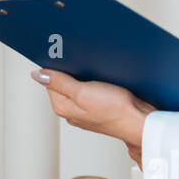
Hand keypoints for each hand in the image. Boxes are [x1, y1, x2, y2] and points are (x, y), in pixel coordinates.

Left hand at [30, 68, 156, 166]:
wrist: (139, 121)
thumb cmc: (114, 110)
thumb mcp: (82, 92)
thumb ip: (59, 83)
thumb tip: (38, 75)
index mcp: (62, 107)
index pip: (49, 81)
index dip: (56, 67)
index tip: (65, 57)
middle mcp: (72, 110)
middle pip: (62, 83)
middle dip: (70, 70)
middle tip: (82, 63)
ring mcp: (85, 109)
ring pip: (78, 85)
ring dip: (84, 75)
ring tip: (95, 71)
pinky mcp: (99, 106)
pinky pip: (91, 89)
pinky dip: (95, 81)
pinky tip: (104, 78)